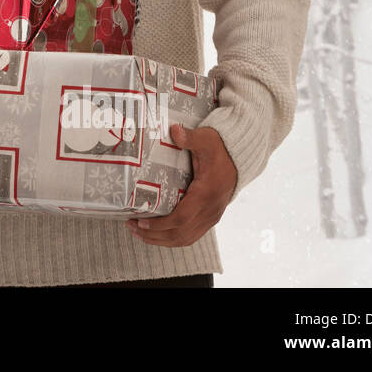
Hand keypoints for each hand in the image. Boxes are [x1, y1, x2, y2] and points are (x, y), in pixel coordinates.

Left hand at [127, 123, 235, 246]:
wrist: (239, 159)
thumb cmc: (220, 149)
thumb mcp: (206, 139)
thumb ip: (190, 137)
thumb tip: (174, 131)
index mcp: (206, 194)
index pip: (181, 218)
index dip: (160, 224)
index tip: (140, 221)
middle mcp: (209, 210)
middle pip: (180, 234)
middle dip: (154, 235)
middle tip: (132, 227)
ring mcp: (211, 217)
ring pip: (185, 238)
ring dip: (161, 240)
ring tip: (140, 233)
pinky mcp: (210, 218)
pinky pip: (191, 236)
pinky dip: (173, 239)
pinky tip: (158, 235)